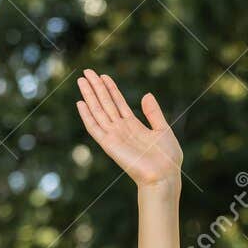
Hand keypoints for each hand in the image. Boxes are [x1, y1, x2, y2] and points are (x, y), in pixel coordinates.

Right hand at [75, 70, 182, 188]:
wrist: (164, 176)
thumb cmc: (167, 159)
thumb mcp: (163, 130)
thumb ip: (153, 113)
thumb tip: (146, 94)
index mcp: (134, 126)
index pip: (118, 103)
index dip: (110, 89)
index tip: (103, 75)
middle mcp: (121, 130)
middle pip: (105, 104)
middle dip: (96, 87)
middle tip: (86, 71)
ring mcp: (114, 137)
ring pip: (98, 111)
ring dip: (89, 96)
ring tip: (81, 80)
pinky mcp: (109, 145)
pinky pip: (95, 128)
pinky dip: (87, 116)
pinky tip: (80, 103)